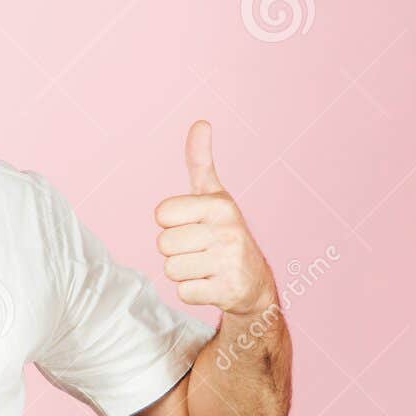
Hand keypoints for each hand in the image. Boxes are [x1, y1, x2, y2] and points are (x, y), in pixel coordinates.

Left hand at [154, 121, 275, 318]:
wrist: (253, 282)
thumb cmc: (224, 233)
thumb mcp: (214, 196)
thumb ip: (200, 162)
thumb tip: (201, 122)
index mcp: (220, 205)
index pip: (162, 214)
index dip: (171, 223)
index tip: (192, 225)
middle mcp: (228, 231)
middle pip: (163, 244)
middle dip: (176, 250)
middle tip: (199, 250)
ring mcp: (229, 262)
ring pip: (171, 269)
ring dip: (183, 272)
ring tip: (205, 266)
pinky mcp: (227, 291)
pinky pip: (183, 292)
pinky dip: (192, 292)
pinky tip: (211, 284)